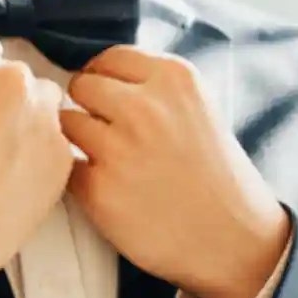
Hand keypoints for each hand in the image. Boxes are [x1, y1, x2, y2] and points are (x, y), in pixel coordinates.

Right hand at [0, 33, 73, 286]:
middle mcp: (12, 79)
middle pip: (15, 76)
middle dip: (0, 98)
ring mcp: (44, 118)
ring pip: (43, 107)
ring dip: (27, 122)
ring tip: (2, 158)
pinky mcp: (62, 158)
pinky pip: (56, 145)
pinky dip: (40, 157)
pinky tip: (15, 181)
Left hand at [60, 46, 290, 297]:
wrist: (231, 239)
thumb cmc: (213, 173)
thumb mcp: (198, 108)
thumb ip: (153, 86)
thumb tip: (100, 71)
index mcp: (174, 80)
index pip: (110, 58)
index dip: (106, 80)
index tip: (112, 102)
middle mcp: (145, 108)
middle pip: (81, 85)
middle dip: (88, 108)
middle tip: (108, 133)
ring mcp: (120, 149)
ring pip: (66, 122)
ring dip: (78, 140)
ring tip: (109, 160)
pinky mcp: (99, 190)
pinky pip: (66, 165)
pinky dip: (79, 176)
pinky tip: (108, 188)